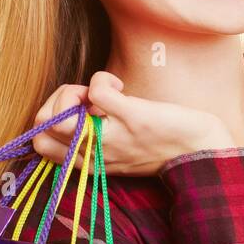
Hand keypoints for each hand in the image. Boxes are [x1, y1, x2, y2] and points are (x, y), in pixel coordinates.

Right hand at [30, 71, 235, 176]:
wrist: (202, 151)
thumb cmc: (161, 146)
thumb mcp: (120, 153)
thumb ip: (94, 140)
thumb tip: (74, 109)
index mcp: (90, 164)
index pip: (40, 146)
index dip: (49, 119)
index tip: (76, 112)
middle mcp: (96, 154)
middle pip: (41, 130)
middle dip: (54, 103)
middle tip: (84, 99)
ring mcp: (113, 137)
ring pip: (59, 117)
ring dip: (70, 93)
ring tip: (97, 93)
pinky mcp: (132, 117)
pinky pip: (97, 94)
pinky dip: (101, 80)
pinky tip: (118, 85)